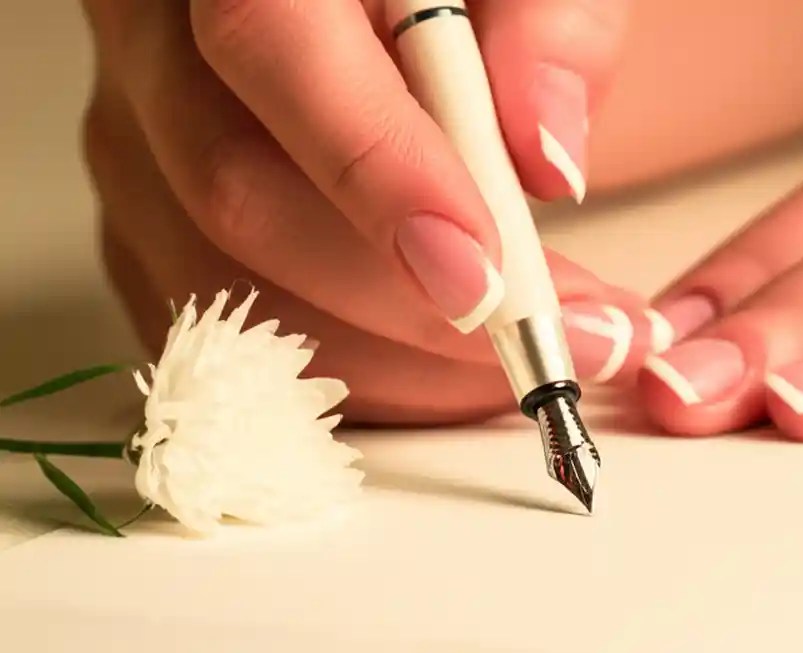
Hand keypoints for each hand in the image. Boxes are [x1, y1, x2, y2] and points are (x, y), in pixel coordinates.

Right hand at [82, 0, 658, 422]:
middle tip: (563, 334)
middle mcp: (161, 39)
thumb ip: (552, 28)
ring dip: (397, 358)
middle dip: (410, 305)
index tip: (482, 278)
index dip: (372, 169)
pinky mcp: (154, 221)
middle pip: (237, 191)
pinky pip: (231, 332)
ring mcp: (144, 138)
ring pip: (226, 287)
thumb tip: (550, 157)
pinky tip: (455, 369)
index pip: (271, 40)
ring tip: (536, 347)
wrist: (401, 11)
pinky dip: (357, 372)